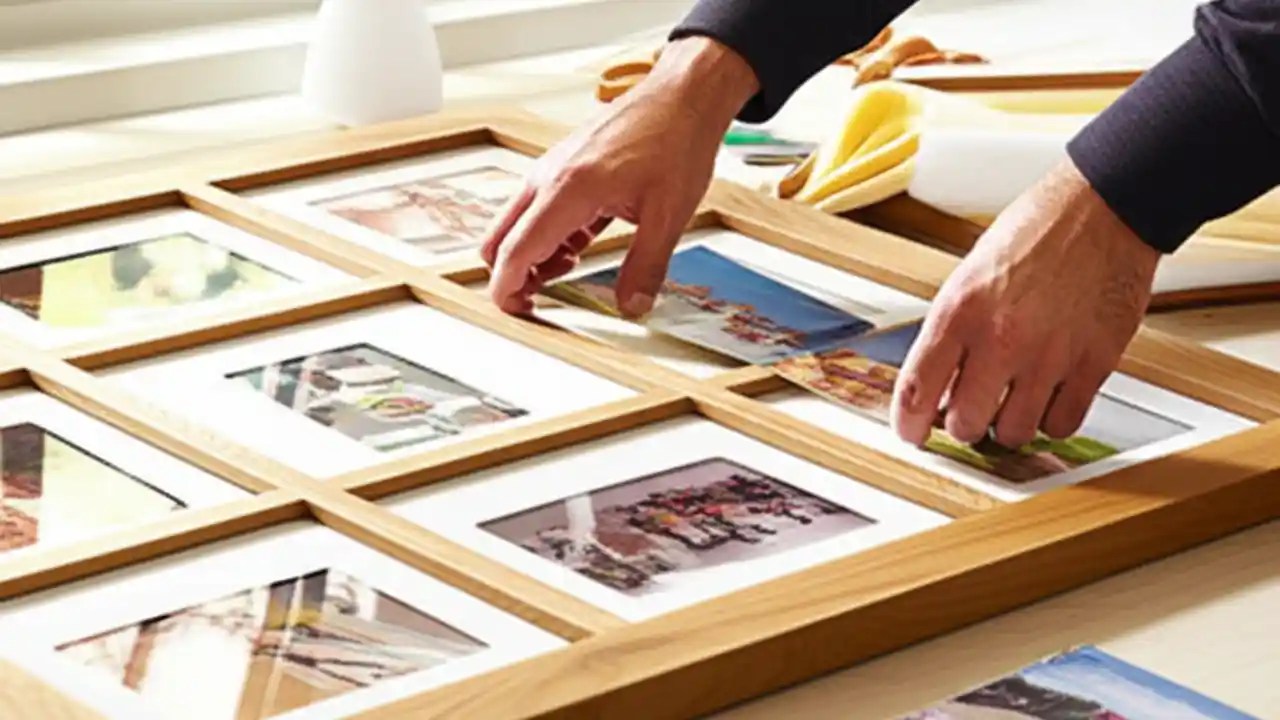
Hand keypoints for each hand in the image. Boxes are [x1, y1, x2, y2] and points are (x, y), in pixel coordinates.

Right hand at [483, 37, 758, 315]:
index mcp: (568, 189)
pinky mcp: (561, 167)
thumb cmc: (675, 139)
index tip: (515, 312)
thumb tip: (632, 305)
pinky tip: (576, 245)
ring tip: (567, 271)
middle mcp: (549, 177)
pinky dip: (544, 235)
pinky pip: (535, 209)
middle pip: (501, 240)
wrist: (681, 96)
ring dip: (531, 256)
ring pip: (515, 225)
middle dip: (512, 275)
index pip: (516, 251)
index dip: (508, 289)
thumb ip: (646, 267)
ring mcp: (551, 169)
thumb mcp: (669, 216)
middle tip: (538, 301)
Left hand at [890, 158, 1159, 447]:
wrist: (1105, 209)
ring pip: (1013, 433)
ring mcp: (1049, 355)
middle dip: (962, 423)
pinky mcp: (1093, 364)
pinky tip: (1048, 398)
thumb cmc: (1037, 232)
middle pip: (965, 424)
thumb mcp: (970, 273)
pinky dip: (1051, 420)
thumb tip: (938, 383)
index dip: (909, 424)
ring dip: (1007, 425)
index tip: (912, 433)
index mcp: (960, 311)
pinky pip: (1062, 424)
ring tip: (1012, 401)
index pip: (916, 390)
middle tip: (970, 409)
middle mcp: (1001, 338)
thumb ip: (953, 330)